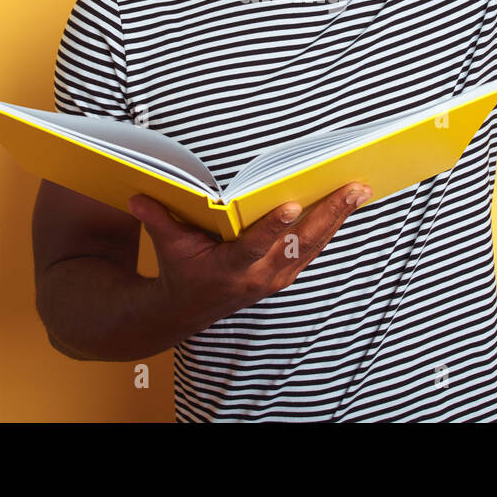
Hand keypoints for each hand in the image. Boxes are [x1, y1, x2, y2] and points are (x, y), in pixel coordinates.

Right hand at [128, 183, 371, 323]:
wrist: (188, 309)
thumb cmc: (180, 268)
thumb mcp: (168, 246)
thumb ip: (157, 219)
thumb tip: (136, 196)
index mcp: (229, 270)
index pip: (254, 246)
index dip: (272, 227)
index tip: (291, 204)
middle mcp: (259, 277)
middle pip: (300, 244)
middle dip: (329, 214)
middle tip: (354, 188)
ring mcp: (277, 277)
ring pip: (314, 246)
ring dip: (338, 217)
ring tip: (359, 188)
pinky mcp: (286, 273)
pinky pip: (314, 248)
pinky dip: (331, 225)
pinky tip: (347, 202)